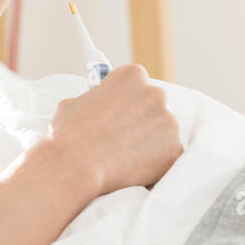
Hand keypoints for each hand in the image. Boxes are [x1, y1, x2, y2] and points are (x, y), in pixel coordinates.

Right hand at [46, 63, 183, 194]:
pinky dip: (155, 163)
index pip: (136, 82)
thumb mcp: (74, 103)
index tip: (118, 111)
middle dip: (140, 119)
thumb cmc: (69, 133)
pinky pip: (168, 155)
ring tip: (123, 155)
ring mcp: (168, 122)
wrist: (75, 165)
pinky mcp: (174, 149)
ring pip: (162, 131)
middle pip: (153, 105)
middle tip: (120, 136)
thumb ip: (95, 99)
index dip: (125, 99)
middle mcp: (155, 94)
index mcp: (131, 76)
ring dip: (149, 141)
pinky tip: (133, 168)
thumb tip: (98, 104)